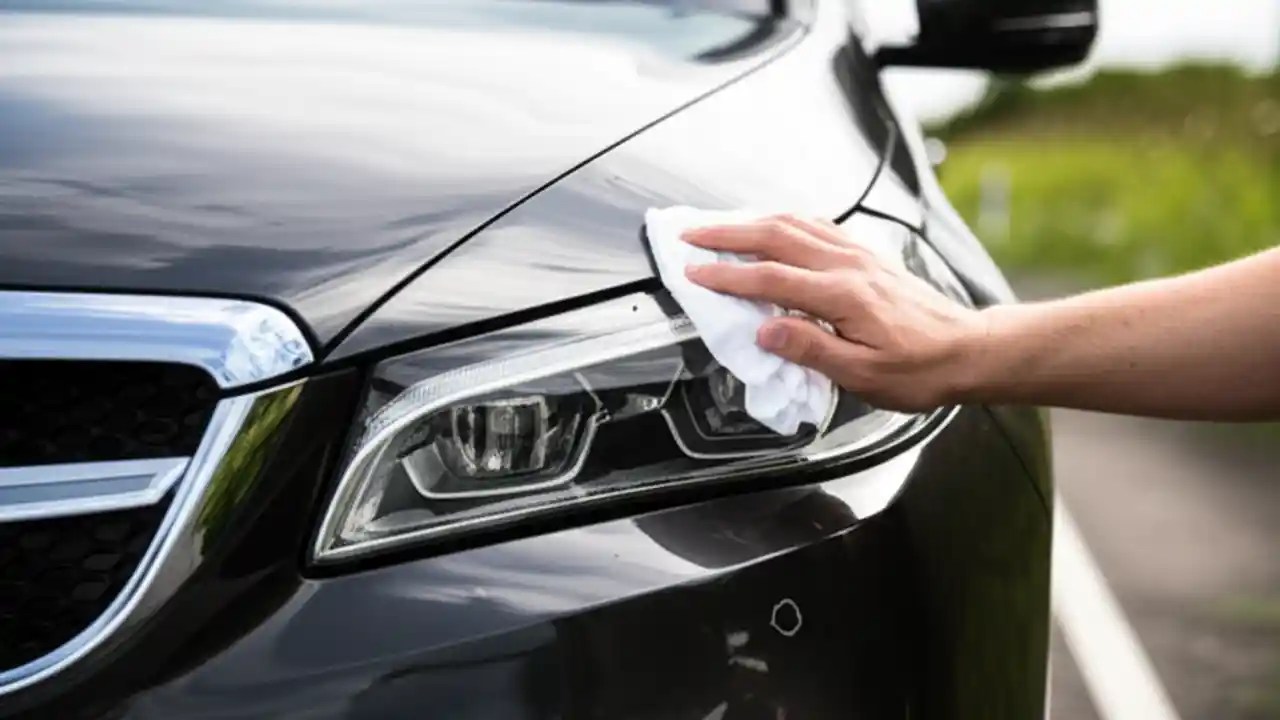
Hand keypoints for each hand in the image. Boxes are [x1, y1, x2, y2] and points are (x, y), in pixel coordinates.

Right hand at [682, 214, 987, 411]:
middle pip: (775, 236)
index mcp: (844, 295)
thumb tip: (766, 333)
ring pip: (795, 223)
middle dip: (726, 233)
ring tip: (719, 226)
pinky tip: (773, 225)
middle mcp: (848, 266)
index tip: (694, 273)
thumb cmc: (919, 370)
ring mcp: (858, 255)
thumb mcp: (863, 375)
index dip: (728, 275)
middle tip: (689, 234)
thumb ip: (811, 350)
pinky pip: (818, 225)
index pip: (771, 279)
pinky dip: (785, 221)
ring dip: (751, 221)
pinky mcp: (866, 256)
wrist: (967, 350)